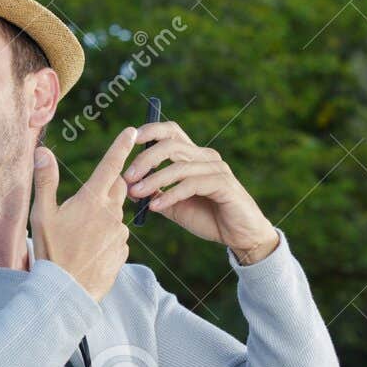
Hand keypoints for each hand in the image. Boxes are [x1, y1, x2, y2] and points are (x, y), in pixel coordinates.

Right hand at [30, 128, 135, 302]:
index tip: (132, 132)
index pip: (111, 165)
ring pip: (116, 214)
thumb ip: (45, 181)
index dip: (121, 147)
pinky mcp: (122, 250)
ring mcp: (119, 232)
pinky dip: (106, 237)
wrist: (67, 291)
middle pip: (119, 187)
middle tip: (89, 197)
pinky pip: (117, 236)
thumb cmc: (50, 251)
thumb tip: (43, 151)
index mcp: (92, 200)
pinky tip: (89, 249)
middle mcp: (111, 213)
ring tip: (80, 234)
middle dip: (110, 184)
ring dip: (104, 216)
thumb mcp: (41, 215)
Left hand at [122, 121, 278, 262]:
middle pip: (171, 145)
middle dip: (145, 159)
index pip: (171, 132)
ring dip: (153, 180)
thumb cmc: (207, 217)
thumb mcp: (174, 204)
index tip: (129, 140)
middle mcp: (206, 157)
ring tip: (135, 194)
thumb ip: (155, 193)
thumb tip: (129, 186)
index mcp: (193, 156)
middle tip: (127, 177)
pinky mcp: (224, 185)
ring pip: (179, 166)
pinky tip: (155, 207)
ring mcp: (217, 169)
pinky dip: (170, 195)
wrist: (239, 236)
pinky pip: (192, 185)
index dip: (150, 130)